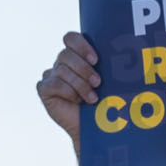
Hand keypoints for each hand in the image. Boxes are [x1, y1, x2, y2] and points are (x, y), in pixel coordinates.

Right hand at [39, 32, 100, 149]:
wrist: (94, 127)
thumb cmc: (103, 102)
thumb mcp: (107, 80)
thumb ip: (106, 65)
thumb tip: (122, 52)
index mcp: (76, 55)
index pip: (71, 38)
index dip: (81, 45)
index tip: (96, 60)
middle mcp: (61, 63)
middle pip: (66, 54)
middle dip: (84, 69)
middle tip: (98, 82)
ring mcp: (51, 75)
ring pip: (62, 70)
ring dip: (80, 85)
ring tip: (92, 98)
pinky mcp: (44, 89)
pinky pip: (54, 84)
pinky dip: (68, 92)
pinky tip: (77, 101)